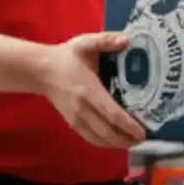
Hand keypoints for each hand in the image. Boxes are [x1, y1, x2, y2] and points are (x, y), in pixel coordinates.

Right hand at [36, 32, 146, 148]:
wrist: (40, 71)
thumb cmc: (66, 57)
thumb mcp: (86, 43)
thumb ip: (106, 40)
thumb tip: (127, 40)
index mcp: (89, 90)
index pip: (112, 114)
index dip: (129, 126)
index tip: (143, 132)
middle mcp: (83, 109)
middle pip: (107, 132)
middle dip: (127, 139)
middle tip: (143, 138)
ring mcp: (76, 118)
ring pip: (99, 139)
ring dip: (117, 144)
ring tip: (133, 141)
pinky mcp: (72, 123)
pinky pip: (90, 139)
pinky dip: (104, 144)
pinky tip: (115, 141)